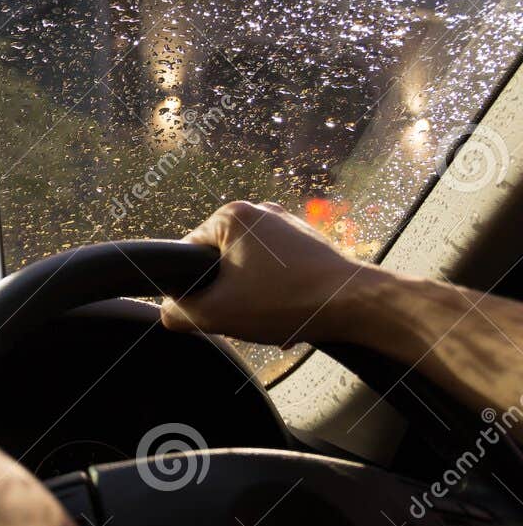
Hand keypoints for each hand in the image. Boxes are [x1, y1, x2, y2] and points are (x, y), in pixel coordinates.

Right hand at [160, 201, 377, 345]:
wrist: (356, 304)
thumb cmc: (288, 301)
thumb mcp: (216, 314)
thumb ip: (177, 312)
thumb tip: (169, 312)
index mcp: (231, 216)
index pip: (187, 255)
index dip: (194, 289)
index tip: (216, 307)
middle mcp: (259, 211)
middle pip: (219, 262)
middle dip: (227, 293)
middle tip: (244, 314)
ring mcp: (287, 223)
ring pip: (248, 268)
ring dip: (252, 295)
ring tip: (271, 314)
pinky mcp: (309, 240)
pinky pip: (275, 269)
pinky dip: (276, 292)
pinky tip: (289, 310)